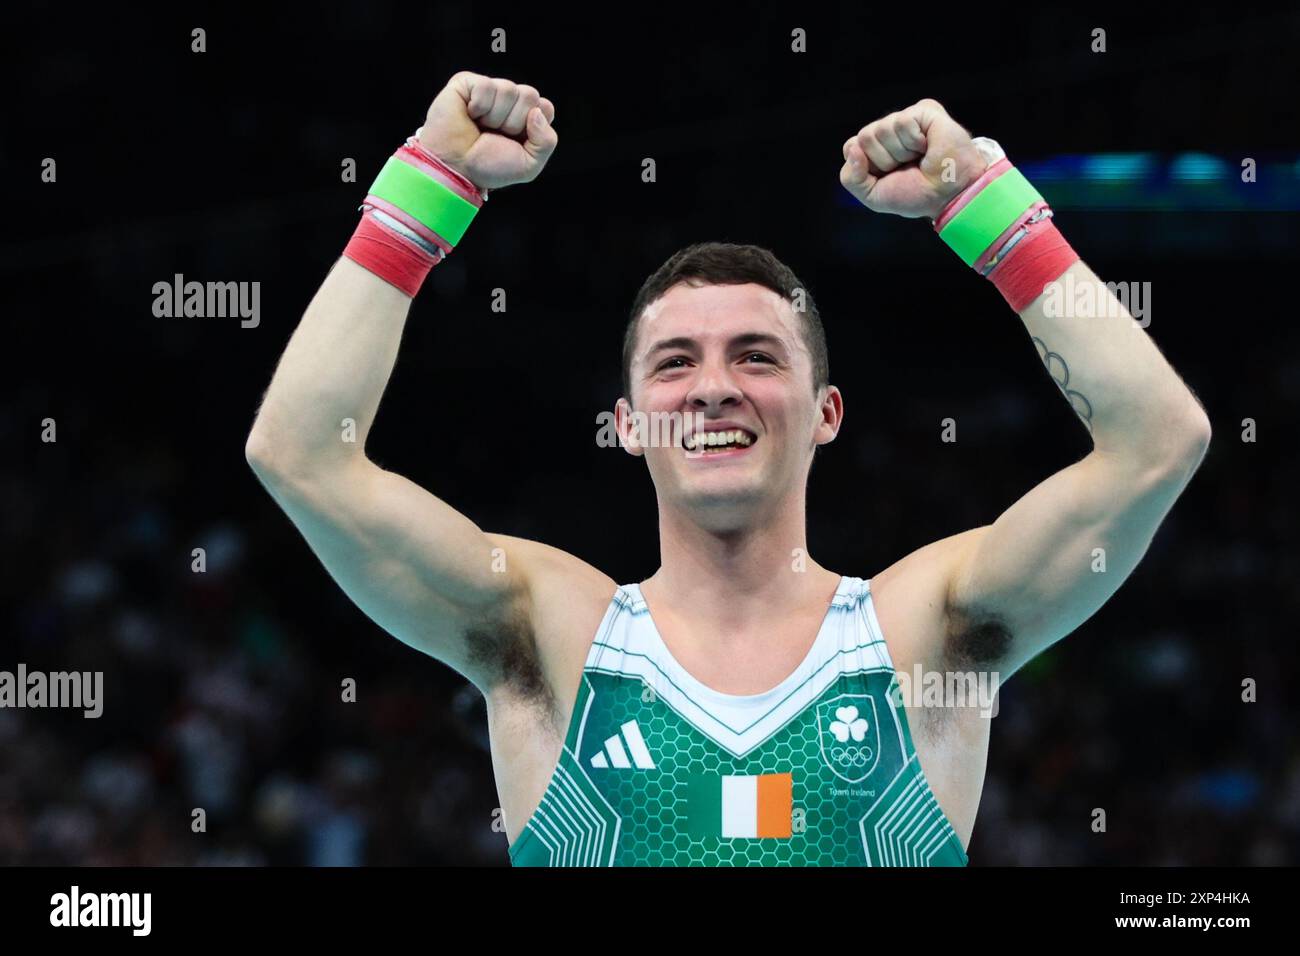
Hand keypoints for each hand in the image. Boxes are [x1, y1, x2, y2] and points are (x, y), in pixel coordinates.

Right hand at [418, 72, 557, 190]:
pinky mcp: (467, 83)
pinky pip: (486, 86)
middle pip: (530, 95)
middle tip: (495, 135)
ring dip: (495, 117)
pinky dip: (479, 106)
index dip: (533, 126)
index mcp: (525, 119)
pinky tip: (469, 115)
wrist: (456, 169)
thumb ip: (547, 141)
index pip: (545, 107)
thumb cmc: (488, 167)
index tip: (516, 141)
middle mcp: (509, 102)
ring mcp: (489, 91)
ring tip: (480, 126)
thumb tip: (537, 111)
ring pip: (509, 89)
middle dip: (514, 122)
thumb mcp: (529, 165)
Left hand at [839, 98, 987, 218]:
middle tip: (908, 167)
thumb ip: (851, 178)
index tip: (888, 176)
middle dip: (884, 161)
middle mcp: (890, 130)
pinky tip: (928, 146)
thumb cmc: (916, 194)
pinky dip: (913, 142)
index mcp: (877, 148)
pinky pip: (901, 123)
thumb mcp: (873, 196)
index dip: (867, 166)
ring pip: (880, 129)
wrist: (947, 195)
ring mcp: (907, 119)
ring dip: (901, 153)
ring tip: (920, 157)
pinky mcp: (923, 110)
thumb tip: (852, 148)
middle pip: (864, 137)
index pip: (852, 146)